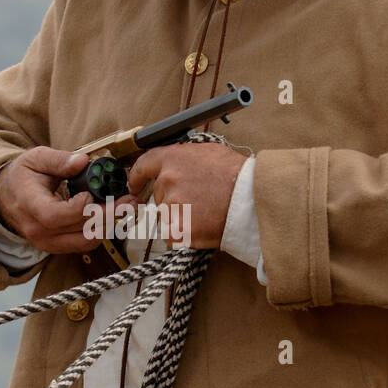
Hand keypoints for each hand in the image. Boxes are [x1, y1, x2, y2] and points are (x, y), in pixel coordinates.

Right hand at [0, 147, 136, 254]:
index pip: (54, 215)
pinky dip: (101, 231)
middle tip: (128, 201)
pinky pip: (84, 244)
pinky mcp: (57, 247)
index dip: (78, 208)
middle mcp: (38, 229)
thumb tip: (83, 161)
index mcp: (29, 204)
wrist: (7, 197)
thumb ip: (58, 160)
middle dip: (108, 214)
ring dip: (109, 224)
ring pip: (85, 240)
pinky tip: (113, 215)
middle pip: (78, 229)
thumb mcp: (35, 158)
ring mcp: (47, 242)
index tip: (91, 194)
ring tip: (126, 206)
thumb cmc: (22, 176)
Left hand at [127, 143, 247, 248]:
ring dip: (181, 218)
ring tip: (205, 213)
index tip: (134, 186)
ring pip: (167, 216)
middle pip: (160, 195)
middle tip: (198, 202)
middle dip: (174, 200)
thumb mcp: (210, 152)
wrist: (252, 199)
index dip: (137, 177)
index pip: (144, 165)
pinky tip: (202, 226)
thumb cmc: (238, 175)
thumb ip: (187, 157)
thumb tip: (178, 163)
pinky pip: (172, 236)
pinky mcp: (178, 228)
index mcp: (173, 158)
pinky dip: (184, 235)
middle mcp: (168, 180)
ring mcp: (172, 205)